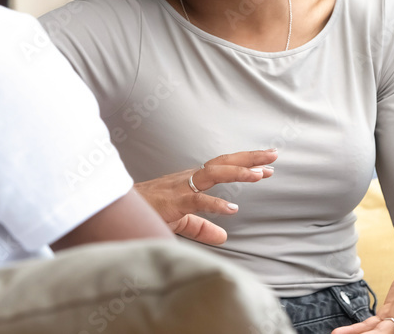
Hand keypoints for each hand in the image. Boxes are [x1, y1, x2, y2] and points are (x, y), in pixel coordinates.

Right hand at [133, 149, 277, 244]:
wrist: (119, 210)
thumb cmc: (150, 212)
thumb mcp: (182, 222)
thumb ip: (202, 227)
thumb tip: (224, 236)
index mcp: (192, 180)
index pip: (223, 167)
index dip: (244, 164)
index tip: (267, 166)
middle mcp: (189, 178)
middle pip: (223, 163)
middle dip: (249, 158)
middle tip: (273, 155)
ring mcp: (181, 187)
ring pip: (213, 174)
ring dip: (238, 172)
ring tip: (260, 174)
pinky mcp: (173, 202)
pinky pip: (197, 200)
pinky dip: (215, 203)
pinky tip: (232, 207)